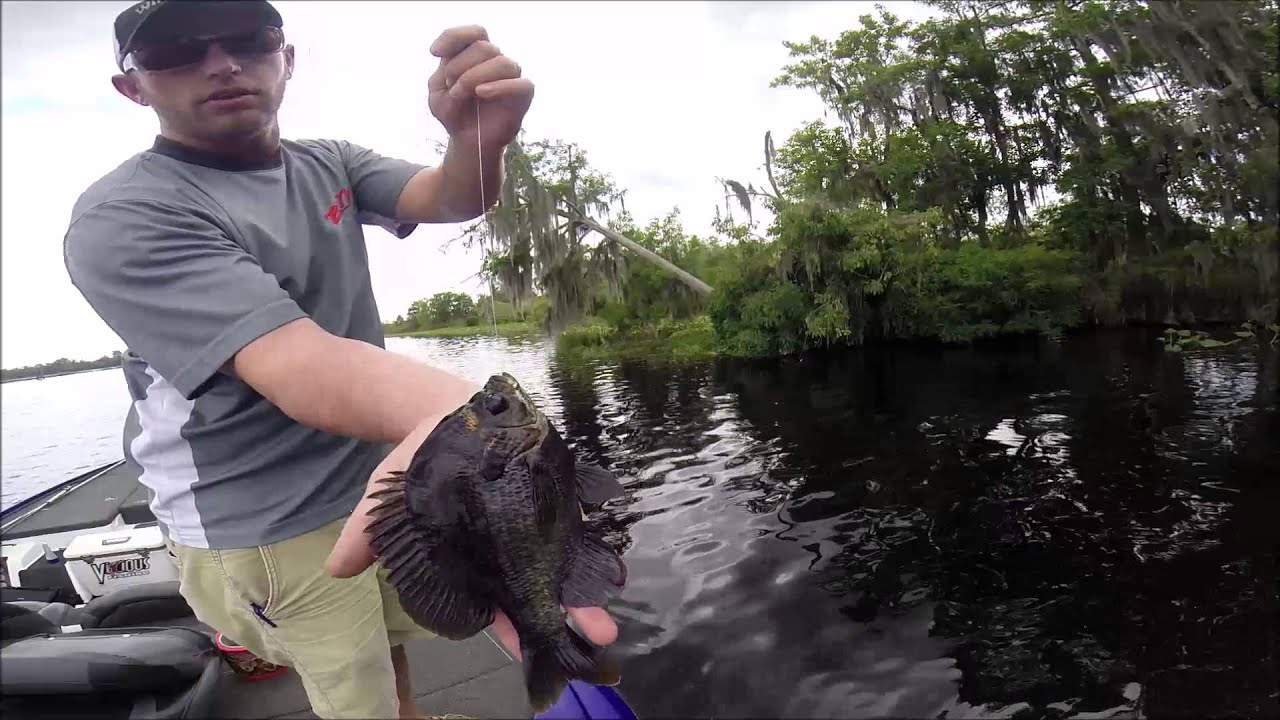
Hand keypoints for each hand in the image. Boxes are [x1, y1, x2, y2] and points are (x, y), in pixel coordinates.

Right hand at [325, 416, 617, 658]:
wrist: (444, 409)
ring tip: (603, 619)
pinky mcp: (552, 488)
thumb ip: (369, 531)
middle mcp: (509, 544)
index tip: (522, 645)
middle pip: (539, 587)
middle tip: (591, 638)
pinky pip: (573, 519)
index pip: (495, 601)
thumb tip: (336, 569)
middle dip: (564, 615)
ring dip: (583, 588)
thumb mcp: (387, 494)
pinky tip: (607, 567)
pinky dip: (588, 542)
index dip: (508, 625)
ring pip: (563, 562)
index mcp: (473, 557)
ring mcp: (535, 517)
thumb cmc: (417, 461)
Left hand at [427, 25, 533, 149]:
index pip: (474, 32)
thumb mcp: (437, 95)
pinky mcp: (523, 95)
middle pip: (484, 46)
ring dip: (474, 76)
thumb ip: (442, 78)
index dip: (454, 36)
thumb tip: (455, 71)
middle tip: (450, 88)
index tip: (434, 53)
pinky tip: (482, 93)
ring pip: (502, 62)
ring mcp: (511, 77)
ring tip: (460, 94)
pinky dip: (500, 87)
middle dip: (460, 66)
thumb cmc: (454, 113)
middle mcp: (495, 61)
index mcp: (475, 54)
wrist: (467, 140)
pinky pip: (521, 84)